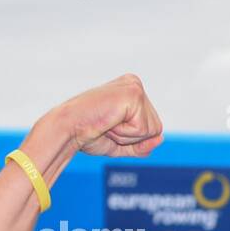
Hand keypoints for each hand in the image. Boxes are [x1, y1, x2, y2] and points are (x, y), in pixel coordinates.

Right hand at [50, 74, 164, 158]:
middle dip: (132, 137)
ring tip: (107, 123)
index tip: (110, 127)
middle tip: (107, 126)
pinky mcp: (134, 94)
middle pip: (156, 129)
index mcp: (132, 92)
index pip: (152, 128)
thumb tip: (161, 139)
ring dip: (128, 135)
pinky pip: (143, 129)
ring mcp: (135, 87)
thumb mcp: (122, 144)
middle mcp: (135, 85)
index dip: (133, 138)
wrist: (68, 129)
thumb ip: (143, 145)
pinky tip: (109, 120)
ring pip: (152, 130)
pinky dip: (125, 133)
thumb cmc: (89, 134)